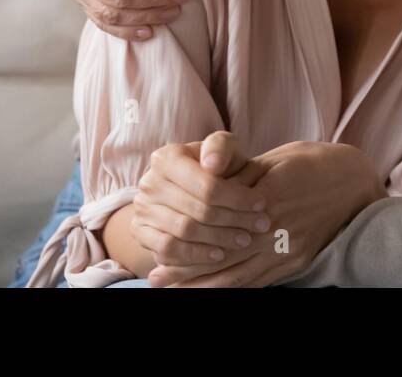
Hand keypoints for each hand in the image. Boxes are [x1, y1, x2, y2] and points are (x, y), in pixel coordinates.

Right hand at [129, 132, 270, 272]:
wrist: (190, 187)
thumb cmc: (214, 166)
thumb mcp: (223, 149)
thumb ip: (221, 146)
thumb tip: (212, 164)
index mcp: (167, 157)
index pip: (207, 185)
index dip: (238, 198)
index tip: (262, 204)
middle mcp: (149, 181)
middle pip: (198, 210)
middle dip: (235, 220)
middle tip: (260, 226)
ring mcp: (142, 208)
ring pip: (184, 231)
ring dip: (219, 239)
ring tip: (243, 240)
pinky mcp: (140, 231)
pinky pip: (167, 249)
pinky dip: (195, 254)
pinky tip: (218, 254)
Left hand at [148, 141, 385, 287]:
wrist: (355, 181)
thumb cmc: (312, 162)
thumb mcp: (275, 160)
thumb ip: (241, 175)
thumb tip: (205, 183)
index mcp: (268, 196)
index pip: (217, 224)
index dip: (186, 238)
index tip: (158, 245)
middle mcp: (277, 227)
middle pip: (223, 254)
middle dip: (187, 268)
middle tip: (156, 277)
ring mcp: (288, 248)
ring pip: (240, 273)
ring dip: (204, 284)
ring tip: (174, 289)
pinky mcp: (297, 260)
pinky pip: (261, 280)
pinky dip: (232, 288)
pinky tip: (211, 291)